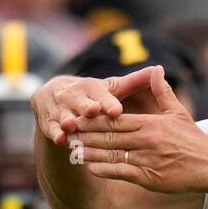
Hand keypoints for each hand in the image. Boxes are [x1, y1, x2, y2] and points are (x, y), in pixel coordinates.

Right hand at [31, 66, 165, 146]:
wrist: (54, 95)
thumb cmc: (92, 95)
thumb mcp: (110, 88)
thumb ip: (133, 82)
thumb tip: (159, 69)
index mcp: (92, 87)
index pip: (102, 95)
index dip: (108, 102)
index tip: (116, 110)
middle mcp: (75, 95)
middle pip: (82, 103)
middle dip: (86, 107)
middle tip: (92, 111)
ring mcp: (60, 109)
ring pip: (65, 116)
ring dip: (69, 121)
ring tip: (72, 127)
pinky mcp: (48, 121)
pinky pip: (52, 128)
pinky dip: (56, 134)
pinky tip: (61, 140)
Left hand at [71, 65, 207, 194]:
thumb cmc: (193, 140)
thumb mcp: (178, 113)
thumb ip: (163, 92)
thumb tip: (156, 69)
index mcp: (150, 123)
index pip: (115, 119)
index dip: (94, 118)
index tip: (77, 116)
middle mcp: (146, 140)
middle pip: (109, 135)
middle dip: (86, 134)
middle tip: (67, 132)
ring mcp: (147, 159)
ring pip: (112, 154)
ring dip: (90, 153)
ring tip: (73, 151)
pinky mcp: (149, 177)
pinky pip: (122, 172)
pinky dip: (105, 170)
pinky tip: (91, 168)